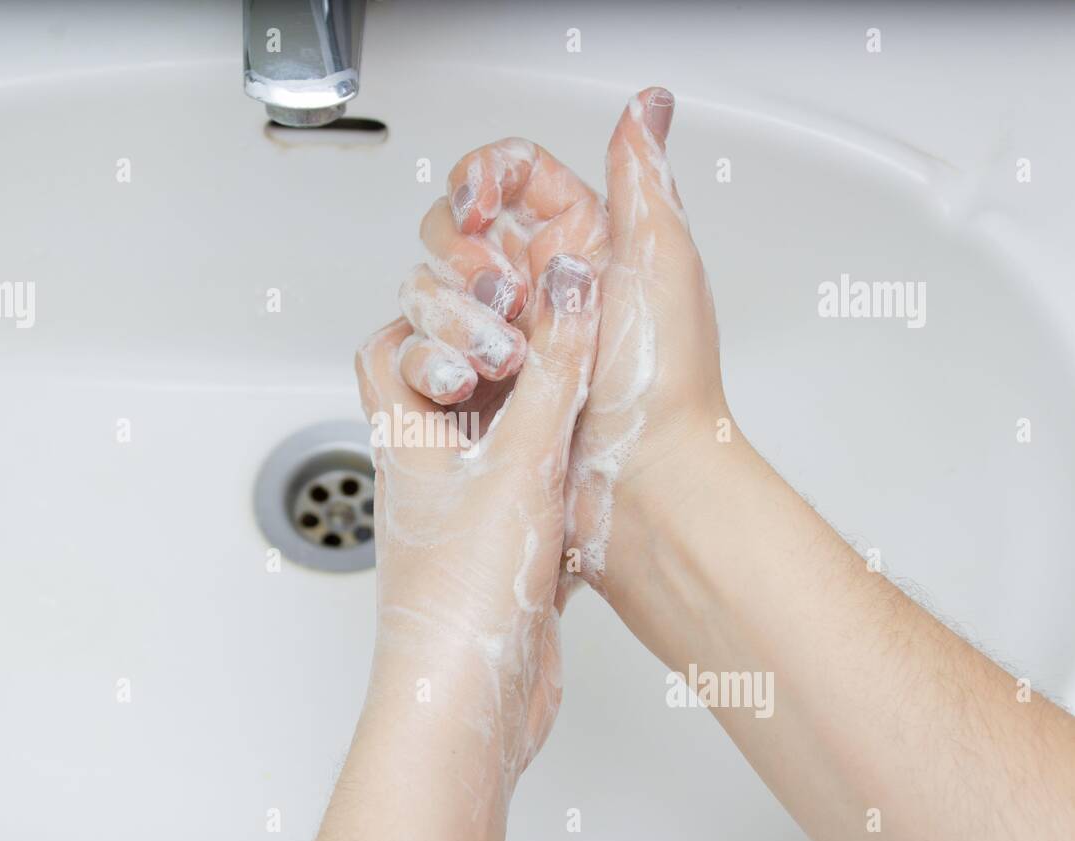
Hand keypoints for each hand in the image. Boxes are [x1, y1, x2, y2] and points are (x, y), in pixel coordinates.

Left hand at [313, 253, 599, 840]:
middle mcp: (428, 473)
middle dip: (498, 354)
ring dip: (538, 409)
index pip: (392, 350)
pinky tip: (601, 462)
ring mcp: (466, 513)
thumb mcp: (519, 462)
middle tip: (547, 329)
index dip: (435, 315)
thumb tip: (570, 287)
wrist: (471, 702)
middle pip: (451, 387)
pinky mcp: (506, 550)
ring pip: (497, 438)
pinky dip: (562, 467)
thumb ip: (553, 371)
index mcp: (406, 441)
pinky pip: (532, 488)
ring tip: (587, 380)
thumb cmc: (463, 597)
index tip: (495, 296)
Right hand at [393, 89, 728, 597]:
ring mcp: (509, 335)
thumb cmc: (664, 383)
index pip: (512, 176)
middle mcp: (542, 283)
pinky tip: (470, 379)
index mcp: (585, 241)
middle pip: (457, 228)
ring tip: (501, 355)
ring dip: (453, 314)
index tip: (478, 207)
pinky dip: (435, 355)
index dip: (482, 179)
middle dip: (461, 256)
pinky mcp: (483, 383)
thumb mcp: (661, 260)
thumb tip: (648, 104)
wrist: (646, 483)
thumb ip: (641, 175)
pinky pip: (429, 347)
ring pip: (434, 288)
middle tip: (502, 297)